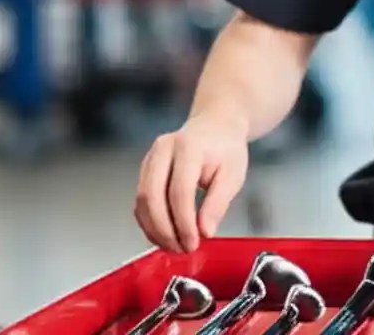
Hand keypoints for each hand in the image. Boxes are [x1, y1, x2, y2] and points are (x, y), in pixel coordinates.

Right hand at [134, 112, 249, 252]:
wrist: (216, 126)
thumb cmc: (226, 148)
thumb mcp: (233, 174)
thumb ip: (218, 203)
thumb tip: (205, 231)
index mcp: (188, 147)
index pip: (179, 191)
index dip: (184, 222)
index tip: (193, 242)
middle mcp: (163, 150)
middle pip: (152, 196)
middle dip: (164, 229)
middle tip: (180, 249)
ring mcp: (150, 158)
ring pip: (142, 200)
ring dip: (154, 229)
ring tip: (173, 246)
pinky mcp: (145, 169)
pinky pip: (140, 200)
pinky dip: (149, 221)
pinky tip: (164, 235)